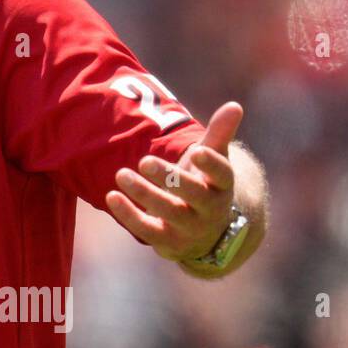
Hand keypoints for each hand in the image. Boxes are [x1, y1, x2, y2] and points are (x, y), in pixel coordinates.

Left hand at [105, 101, 241, 262]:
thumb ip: (220, 134)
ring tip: (121, 174)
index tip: (196, 151)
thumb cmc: (204, 185)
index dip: (212, 165)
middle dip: (170, 178)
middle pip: (195, 194)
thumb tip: (235, 104)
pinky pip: (148, 230)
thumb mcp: (213, 160)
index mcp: (222, 186)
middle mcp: (210, 210)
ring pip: (169, 212)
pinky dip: (129, 215)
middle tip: (144, 160)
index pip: (223, 175)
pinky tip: (112, 196)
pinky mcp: (169, 243)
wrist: (204, 234)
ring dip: (144, 193)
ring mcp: (190, 229)